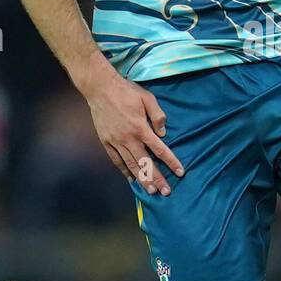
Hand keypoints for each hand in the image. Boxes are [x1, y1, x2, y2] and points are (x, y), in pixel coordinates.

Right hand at [80, 61, 184, 194]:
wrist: (100, 88)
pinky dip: (124, 171)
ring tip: (151, 191)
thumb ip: (157, 115)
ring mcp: (116, 142)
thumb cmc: (126, 91)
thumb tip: (163, 133)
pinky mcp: (106, 142)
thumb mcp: (147, 98)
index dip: (171, 162)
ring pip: (131, 165)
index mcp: (140, 128)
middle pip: (145, 163)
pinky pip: (116, 160)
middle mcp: (128, 139)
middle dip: (157, 179)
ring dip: (142, 179)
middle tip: (166, 192)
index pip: (160, 149)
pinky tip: (131, 179)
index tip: (180, 172)